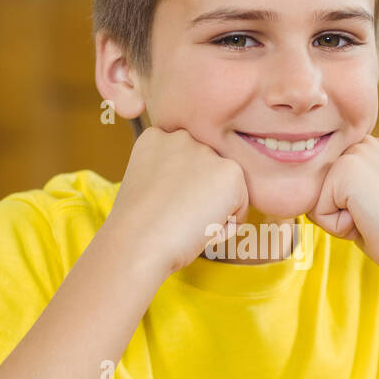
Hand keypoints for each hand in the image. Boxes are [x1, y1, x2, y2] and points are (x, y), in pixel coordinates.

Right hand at [105, 125, 249, 277]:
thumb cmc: (138, 229)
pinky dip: (226, 226)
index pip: (186, 166)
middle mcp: (184, 136)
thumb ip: (170, 177)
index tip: (161, 207)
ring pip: (225, 191)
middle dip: (199, 199)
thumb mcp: (146, 188)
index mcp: (156, 137)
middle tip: (173, 216)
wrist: (137, 242)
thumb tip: (200, 192)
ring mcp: (208, 151)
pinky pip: (241, 206)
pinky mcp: (231, 171)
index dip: (178, 195)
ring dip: (213, 212)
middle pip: (207, 175)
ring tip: (185, 222)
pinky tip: (200, 227)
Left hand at [307, 134, 378, 280]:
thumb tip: (303, 190)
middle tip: (372, 216)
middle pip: (315, 189)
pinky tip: (366, 220)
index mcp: (368, 147)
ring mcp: (355, 153)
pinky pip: (317, 212)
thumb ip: (338, 188)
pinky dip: (336, 227)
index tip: (375, 210)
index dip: (342, 208)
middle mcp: (362, 143)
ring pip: (314, 199)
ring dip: (335, 220)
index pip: (325, 182)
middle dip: (336, 213)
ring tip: (369, 218)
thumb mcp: (363, 200)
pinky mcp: (346, 170)